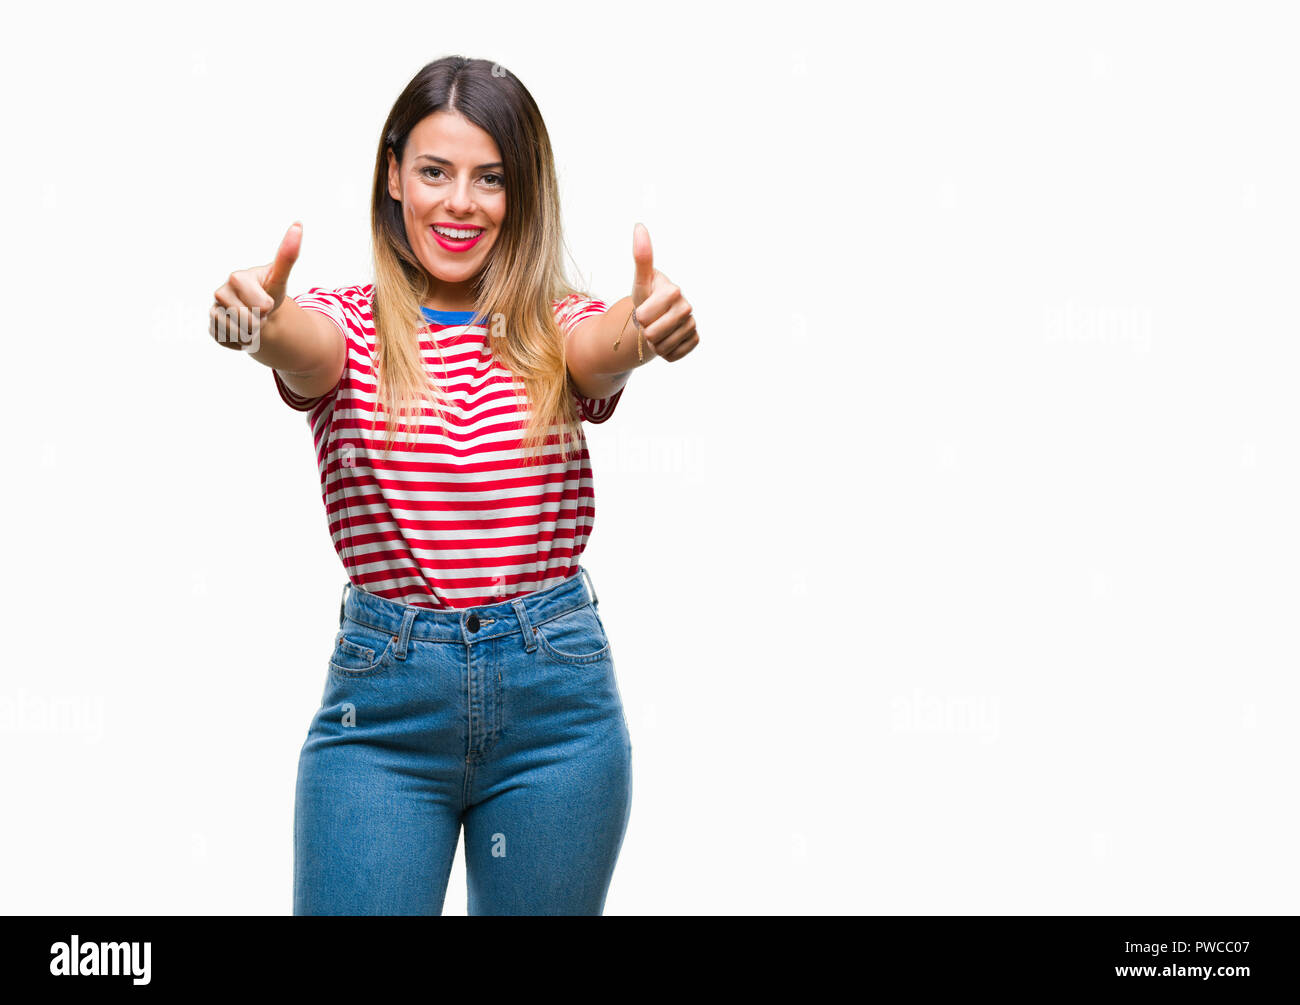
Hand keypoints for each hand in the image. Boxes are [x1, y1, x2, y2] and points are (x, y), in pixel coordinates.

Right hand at [209, 221, 301, 350]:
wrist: (260, 310)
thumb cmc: (270, 291)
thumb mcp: (280, 277)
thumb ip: (287, 256)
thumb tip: (298, 224)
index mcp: (236, 278)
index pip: (257, 304)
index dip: (266, 307)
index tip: (268, 302)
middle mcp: (220, 292)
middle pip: (246, 321)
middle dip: (260, 322)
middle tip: (261, 313)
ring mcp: (214, 310)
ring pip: (237, 333)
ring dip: (251, 334)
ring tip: (253, 322)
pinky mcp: (212, 327)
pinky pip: (227, 341)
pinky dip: (240, 342)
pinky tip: (243, 331)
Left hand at [628, 222, 698, 362]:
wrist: (658, 318)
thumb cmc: (647, 297)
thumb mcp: (641, 281)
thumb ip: (641, 257)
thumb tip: (639, 226)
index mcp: (673, 290)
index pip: (646, 315)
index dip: (640, 317)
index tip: (643, 310)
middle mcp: (686, 306)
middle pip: (654, 334)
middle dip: (646, 332)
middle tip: (649, 323)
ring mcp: (692, 324)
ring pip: (663, 347)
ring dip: (654, 344)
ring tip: (656, 332)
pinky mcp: (694, 339)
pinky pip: (673, 356)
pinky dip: (665, 353)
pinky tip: (666, 340)